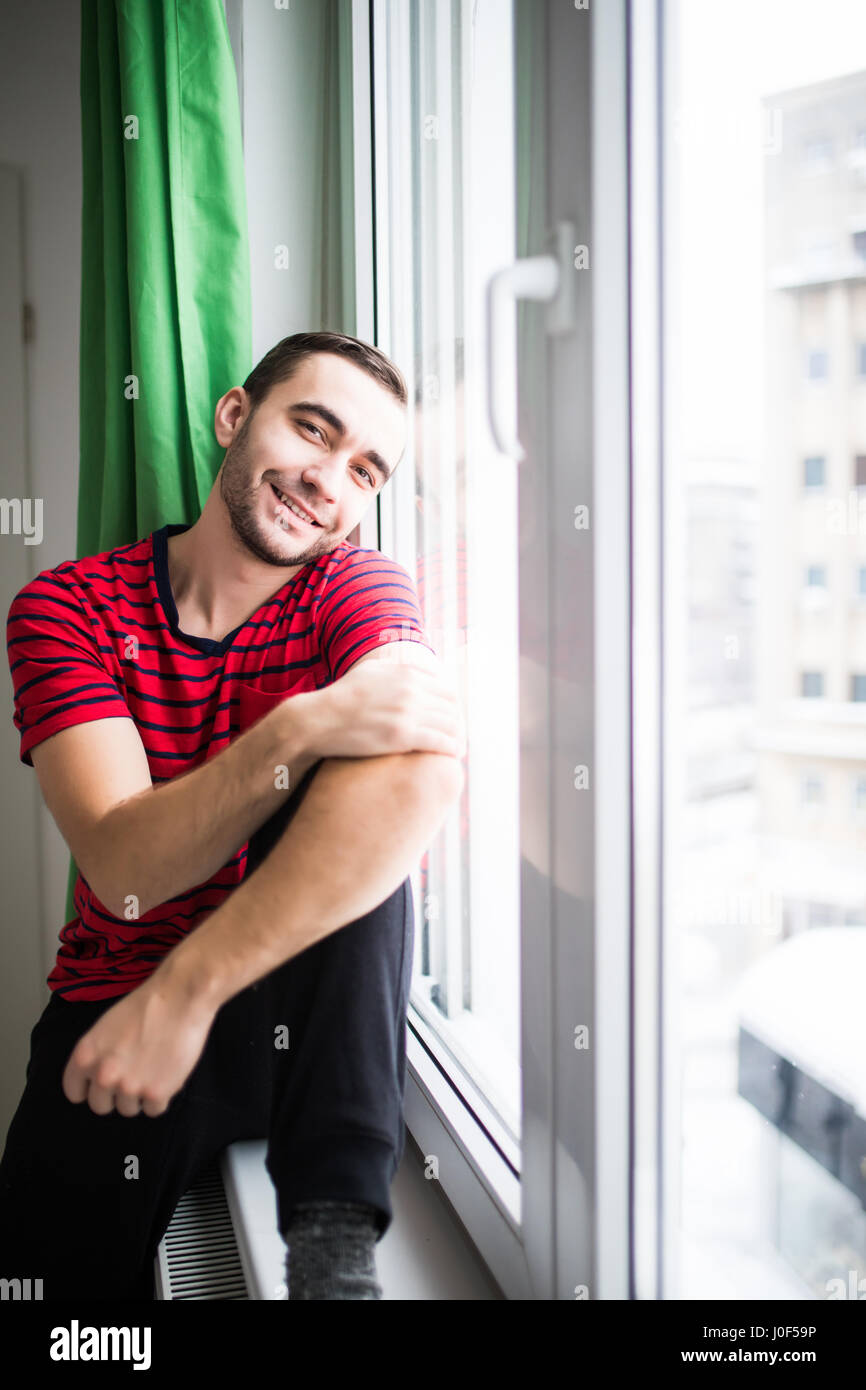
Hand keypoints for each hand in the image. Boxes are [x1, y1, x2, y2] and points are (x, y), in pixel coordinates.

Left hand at [61, 973, 215, 1117]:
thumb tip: (98, 1077)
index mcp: (84, 1057)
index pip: (74, 1091)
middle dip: (115, 1095)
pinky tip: (168, 1074)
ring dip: (140, 1095)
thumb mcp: (106, 1027)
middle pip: (100, 1106)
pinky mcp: (156, 1094)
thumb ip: (98, 1056)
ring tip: (154, 1070)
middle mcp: (102, 1076)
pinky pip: (154, 1109)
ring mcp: (129, 1088)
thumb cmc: (145, 1005)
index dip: (89, 1089)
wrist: (180, 998)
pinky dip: (162, 1096)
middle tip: (132, 1077)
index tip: (102, 1085)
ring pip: (128, 1109)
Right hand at [300, 655, 466, 760]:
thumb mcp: (371, 671)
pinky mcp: (403, 735)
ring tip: (459, 747)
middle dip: (458, 722)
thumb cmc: (343, 697)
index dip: (453, 705)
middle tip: (459, 735)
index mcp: (406, 673)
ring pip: (450, 724)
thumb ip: (396, 669)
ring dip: (458, 736)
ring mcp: (408, 712)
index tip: (453, 717)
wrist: (320, 720)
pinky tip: (454, 755)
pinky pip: (440, 742)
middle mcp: (410, 689)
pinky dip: (452, 748)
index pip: (446, 689)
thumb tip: (414, 670)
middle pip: (451, 707)